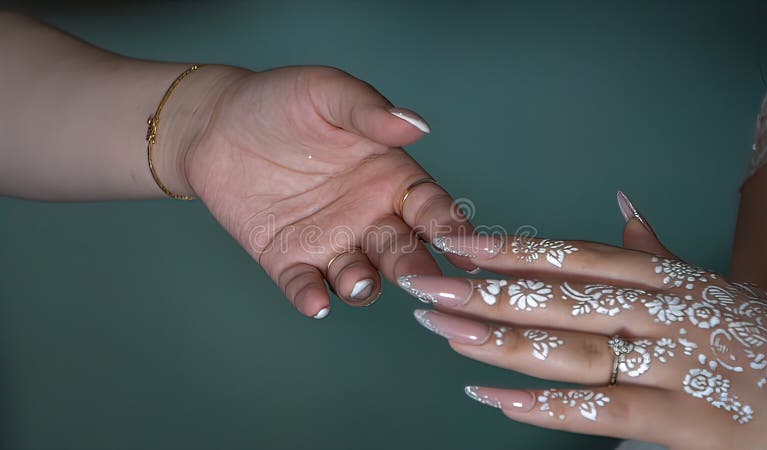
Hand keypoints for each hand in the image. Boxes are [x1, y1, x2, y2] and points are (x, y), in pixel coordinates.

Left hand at [177, 65, 475, 317]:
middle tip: (418, 278)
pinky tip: (313, 301)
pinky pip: (305, 284)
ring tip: (358, 281)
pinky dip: (311, 296)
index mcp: (390, 178)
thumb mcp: (327, 93)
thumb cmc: (280, 102)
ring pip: (360, 275)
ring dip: (363, 284)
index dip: (451, 227)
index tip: (463, 246)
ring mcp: (330, 242)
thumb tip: (417, 125)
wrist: (217, 124)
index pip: (432, 208)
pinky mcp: (289, 260)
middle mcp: (369, 217)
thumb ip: (369, 112)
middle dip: (414, 267)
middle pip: (403, 250)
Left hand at [399, 193, 766, 448]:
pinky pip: (606, 409)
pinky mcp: (689, 420)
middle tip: (427, 285)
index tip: (459, 244)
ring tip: (445, 332)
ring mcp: (675, 364)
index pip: (575, 256)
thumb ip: (657, 251)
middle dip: (486, 292)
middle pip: (560, 298)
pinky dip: (548, 407)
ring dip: (501, 341)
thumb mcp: (712, 286)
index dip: (513, 249)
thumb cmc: (764, 339)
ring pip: (573, 348)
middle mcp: (664, 311)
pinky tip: (495, 400)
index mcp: (666, 277)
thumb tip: (622, 202)